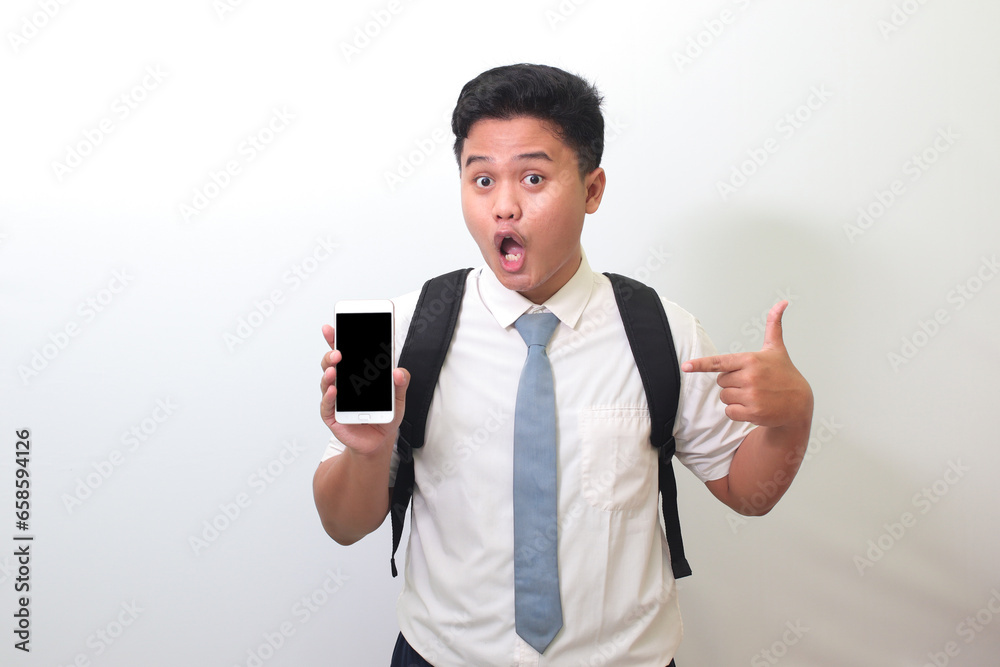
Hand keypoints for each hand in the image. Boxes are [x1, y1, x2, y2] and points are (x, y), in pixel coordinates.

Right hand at [319, 324, 408, 455]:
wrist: (379, 441)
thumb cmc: (385, 416)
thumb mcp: (398, 399)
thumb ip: (401, 384)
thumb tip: (399, 372)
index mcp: (356, 374)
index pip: (344, 352)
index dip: (336, 339)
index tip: (331, 327)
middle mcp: (343, 383)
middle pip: (332, 363)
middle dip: (332, 354)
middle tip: (338, 352)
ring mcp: (335, 398)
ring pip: (326, 381)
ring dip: (329, 374)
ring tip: (334, 369)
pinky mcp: (332, 415)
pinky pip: (327, 405)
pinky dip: (328, 397)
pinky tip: (332, 391)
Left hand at [682, 301, 811, 427]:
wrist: (800, 403)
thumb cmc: (785, 374)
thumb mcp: (776, 349)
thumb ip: (773, 325)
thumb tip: (782, 302)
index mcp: (751, 360)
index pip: (720, 362)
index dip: (700, 365)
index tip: (685, 367)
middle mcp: (750, 377)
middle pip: (720, 381)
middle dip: (732, 382)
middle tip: (751, 382)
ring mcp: (751, 396)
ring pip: (724, 397)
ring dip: (734, 398)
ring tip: (753, 394)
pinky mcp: (753, 412)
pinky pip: (729, 412)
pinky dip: (737, 411)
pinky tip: (753, 407)